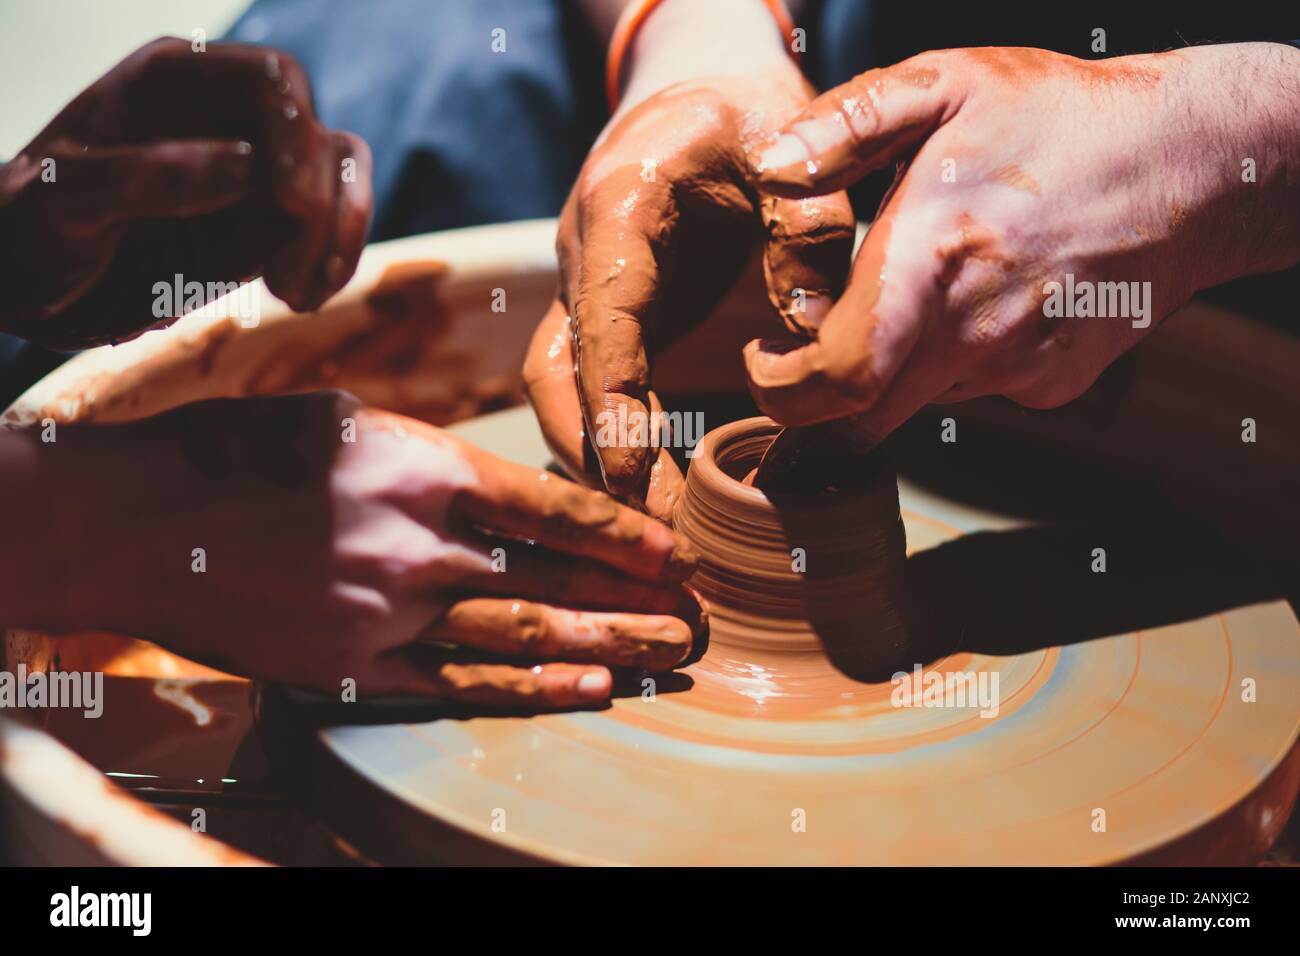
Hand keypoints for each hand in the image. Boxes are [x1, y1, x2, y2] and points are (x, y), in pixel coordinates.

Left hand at [0, 37, 372, 348]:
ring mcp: (255, 174)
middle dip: (319, 208)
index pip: (270, 84)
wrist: (28, 286)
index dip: (294, 136)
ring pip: (340, 180)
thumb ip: (146, 177)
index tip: (290, 203)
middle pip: (317, 137)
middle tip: (282, 282)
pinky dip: (333, 264)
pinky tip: (303, 299)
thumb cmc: (26, 230)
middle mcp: (226, 118)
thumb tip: (247, 167)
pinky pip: (329, 232)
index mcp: (174, 82)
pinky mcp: (269, 226)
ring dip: (339, 238)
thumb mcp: (64, 202)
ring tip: (296, 297)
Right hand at [30, 392, 703, 707]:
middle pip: (556, 577)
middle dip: (637, 597)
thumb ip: (429, 456)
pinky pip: (462, 682)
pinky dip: (530, 689)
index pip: (554, 506)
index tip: (675, 550)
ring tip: (668, 653)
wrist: (137, 522)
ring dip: (607, 644)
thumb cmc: (239, 452)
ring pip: (525, 634)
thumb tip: (490, 484)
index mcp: (425, 468)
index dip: (624, 533)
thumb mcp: (348, 420)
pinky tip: (589, 688)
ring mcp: (391, 611)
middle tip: (697, 613)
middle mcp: (422, 543)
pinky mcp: (357, 664)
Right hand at [525, 65, 854, 521]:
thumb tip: (812, 327)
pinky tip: (661, 496)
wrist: (700, 88)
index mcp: (615, 214)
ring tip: (658, 535)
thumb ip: (806, 221)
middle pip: (551, 379)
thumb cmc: (740, 110)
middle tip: (653, 536)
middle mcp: (585, 263)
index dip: (609, 408)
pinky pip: (597, 392)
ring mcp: (591, 294)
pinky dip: (620, 445)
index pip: (597, 325)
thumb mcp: (784, 139)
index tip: (632, 480)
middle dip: (591, 459)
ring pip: (561, 394)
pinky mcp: (614, 319)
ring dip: (597, 464)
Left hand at [747, 43, 1299, 437]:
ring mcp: (1017, 367)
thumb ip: (848, 126)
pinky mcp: (1051, 384)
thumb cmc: (1058, 116)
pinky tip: (982, 297)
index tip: (762, 361)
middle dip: (815, 403)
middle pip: (861, 418)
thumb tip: (770, 170)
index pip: (835, 379)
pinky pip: (971, 389)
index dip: (781, 390)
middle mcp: (973, 331)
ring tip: (924, 286)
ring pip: (912, 401)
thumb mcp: (947, 85)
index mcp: (933, 260)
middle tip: (799, 358)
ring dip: (889, 368)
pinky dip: (950, 360)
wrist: (1189, 165)